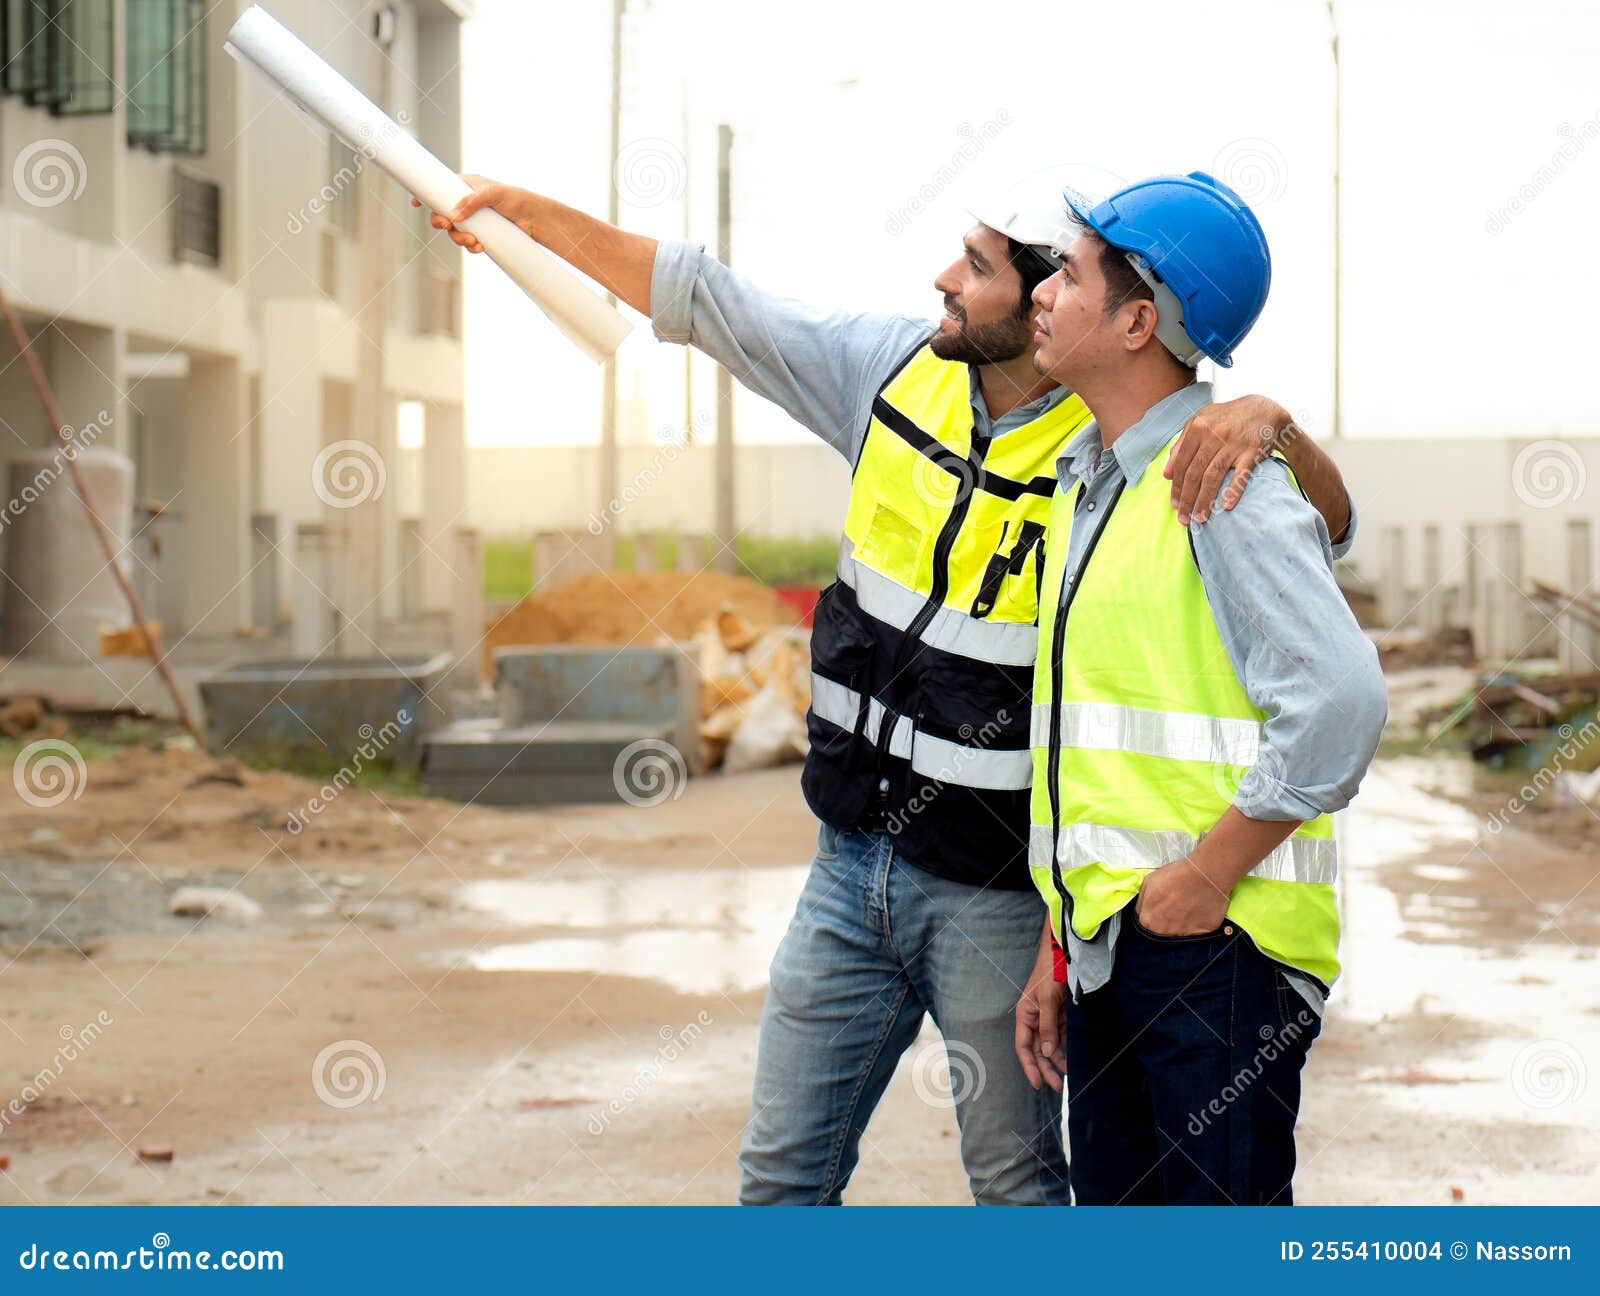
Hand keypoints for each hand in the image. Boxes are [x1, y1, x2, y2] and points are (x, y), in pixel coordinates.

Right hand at [411, 174, 535, 252]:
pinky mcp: (482, 234)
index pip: (441, 189)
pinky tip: (480, 246)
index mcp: (466, 186)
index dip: (426, 196)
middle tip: (447, 226)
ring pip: (455, 231)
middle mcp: (467, 203)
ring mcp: (474, 220)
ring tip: (473, 241)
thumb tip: (454, 215)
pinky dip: (470, 246)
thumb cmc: (517, 200)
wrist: (535, 221)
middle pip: (443, 213)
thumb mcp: (494, 194)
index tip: (414, 203)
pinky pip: (468, 242)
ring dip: (459, 238)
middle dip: (442, 222)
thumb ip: (472, 201)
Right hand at [1014, 930, 1065, 1092]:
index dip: (1030, 1066)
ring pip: (1051, 1046)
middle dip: (1046, 1068)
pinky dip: (1066, 1049)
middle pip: (1038, 1050)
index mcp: (1025, 1016)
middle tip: (1056, 1087)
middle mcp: (1035, 1020)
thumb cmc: (1050, 973)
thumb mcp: (1048, 1000)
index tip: (1038, 1083)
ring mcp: (1049, 1018)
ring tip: (1067, 1077)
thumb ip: (1048, 1026)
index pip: (1024, 1048)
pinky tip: (1073, 1059)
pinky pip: (1062, 1037)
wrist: (1063, 954)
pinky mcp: (1062, 1016)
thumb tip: (1046, 1052)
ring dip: (1058, 1061)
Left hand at [1134, 856, 1230, 936]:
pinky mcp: (1202, 935)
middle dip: (1168, 921)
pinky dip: (1198, 924)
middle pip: (1163, 932)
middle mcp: (1165, 932)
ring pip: (1180, 933)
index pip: (1147, 925)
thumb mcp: (1149, 882)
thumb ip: (1142, 901)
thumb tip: (1143, 909)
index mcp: (1149, 921)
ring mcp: (1184, 935)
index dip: (1154, 916)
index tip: (1161, 909)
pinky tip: (1199, 910)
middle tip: (1176, 907)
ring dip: (1183, 923)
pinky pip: (1198, 933)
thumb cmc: (1178, 876)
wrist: (1204, 875)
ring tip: (1189, 906)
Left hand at [1165, 394, 1290, 524]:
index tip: (1174, 505)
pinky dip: (1234, 491)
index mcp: (1197, 427)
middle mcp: (1214, 434)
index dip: (1176, 487)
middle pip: (1194, 473)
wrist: (1264, 409)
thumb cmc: (1226, 419)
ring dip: (1205, 500)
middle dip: (1187, 499)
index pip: (1181, 464)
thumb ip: (1181, 445)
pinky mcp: (1253, 450)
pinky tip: (1226, 506)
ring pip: (1213, 476)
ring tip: (1199, 519)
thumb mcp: (1201, 423)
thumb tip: (1166, 475)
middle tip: (1183, 519)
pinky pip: (1241, 474)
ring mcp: (1234, 443)